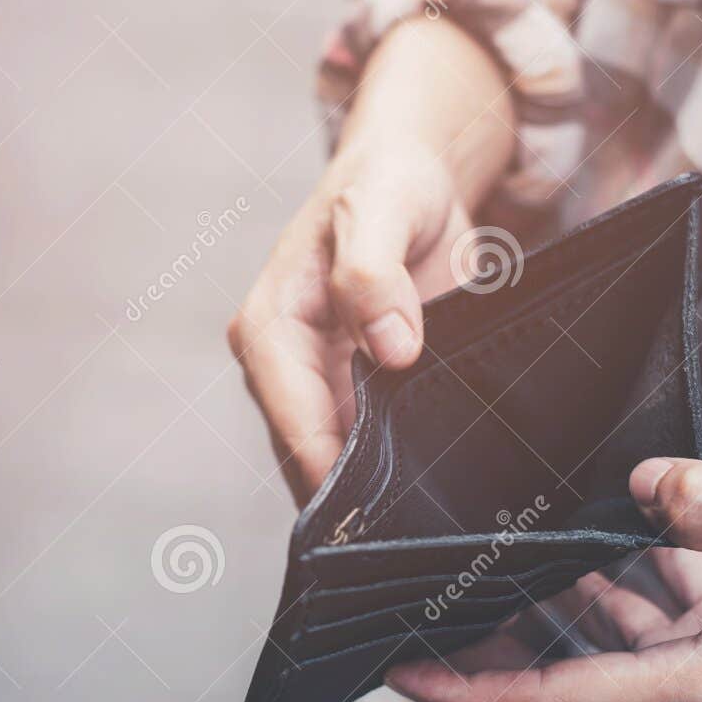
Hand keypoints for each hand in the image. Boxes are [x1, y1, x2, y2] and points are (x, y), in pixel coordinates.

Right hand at [228, 140, 470, 501]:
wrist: (413, 178)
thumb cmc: (388, 183)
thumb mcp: (381, 209)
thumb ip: (373, 274)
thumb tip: (391, 350)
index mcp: (269, 327)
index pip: (293, 422)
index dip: (334, 470)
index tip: (382, 509)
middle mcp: (281, 367)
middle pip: (308, 457)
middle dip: (355, 494)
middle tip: (416, 523)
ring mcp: (316, 385)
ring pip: (334, 465)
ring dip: (374, 491)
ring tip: (425, 514)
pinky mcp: (353, 394)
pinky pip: (365, 450)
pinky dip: (395, 471)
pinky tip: (432, 487)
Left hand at [386, 457, 701, 701]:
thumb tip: (637, 480)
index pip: (556, 699)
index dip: (471, 688)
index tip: (401, 672)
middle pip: (569, 674)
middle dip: (500, 637)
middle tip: (428, 597)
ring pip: (618, 639)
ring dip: (570, 595)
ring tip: (508, 545)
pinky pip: (668, 618)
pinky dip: (639, 579)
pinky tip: (618, 525)